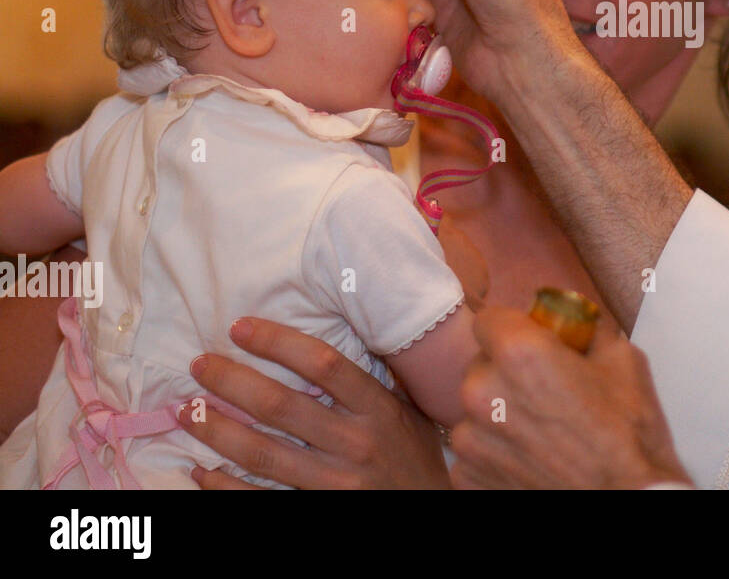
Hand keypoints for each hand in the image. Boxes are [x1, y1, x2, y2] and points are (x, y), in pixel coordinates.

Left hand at [179, 318, 449, 488]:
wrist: (432, 512)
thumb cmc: (415, 456)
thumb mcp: (407, 411)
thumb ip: (375, 378)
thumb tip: (342, 326)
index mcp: (378, 409)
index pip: (324, 365)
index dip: (279, 342)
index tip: (241, 327)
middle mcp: (356, 444)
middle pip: (282, 405)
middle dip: (233, 382)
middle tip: (199, 364)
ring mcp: (336, 484)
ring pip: (263, 454)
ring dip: (217, 431)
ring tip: (186, 411)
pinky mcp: (319, 511)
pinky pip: (261, 501)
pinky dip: (225, 487)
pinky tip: (200, 471)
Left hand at [449, 306, 691, 488]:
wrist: (625, 499)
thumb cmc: (627, 435)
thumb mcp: (622, 359)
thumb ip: (586, 332)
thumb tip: (573, 322)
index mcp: (518, 353)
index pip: (489, 320)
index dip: (513, 328)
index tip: (530, 341)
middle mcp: (482, 392)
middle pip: (482, 365)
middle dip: (508, 372)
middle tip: (544, 391)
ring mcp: (470, 439)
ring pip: (476, 409)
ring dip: (499, 413)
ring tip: (541, 431)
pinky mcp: (467, 477)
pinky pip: (474, 449)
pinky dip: (496, 451)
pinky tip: (530, 457)